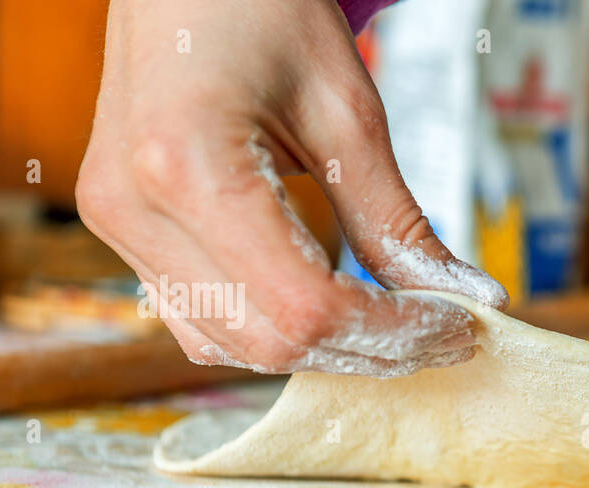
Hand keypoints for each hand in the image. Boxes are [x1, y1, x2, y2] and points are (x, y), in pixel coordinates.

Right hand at [77, 0, 507, 375]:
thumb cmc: (260, 12)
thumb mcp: (347, 112)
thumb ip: (399, 221)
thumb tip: (471, 299)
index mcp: (187, 166)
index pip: (307, 306)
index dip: (392, 332)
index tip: (455, 327)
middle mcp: (134, 208)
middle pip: (272, 343)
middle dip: (368, 351)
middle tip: (442, 335)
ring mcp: (117, 225)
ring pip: (233, 347)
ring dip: (323, 352)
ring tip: (394, 326)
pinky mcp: (123, 232)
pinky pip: (201, 322)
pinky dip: (272, 331)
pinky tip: (331, 309)